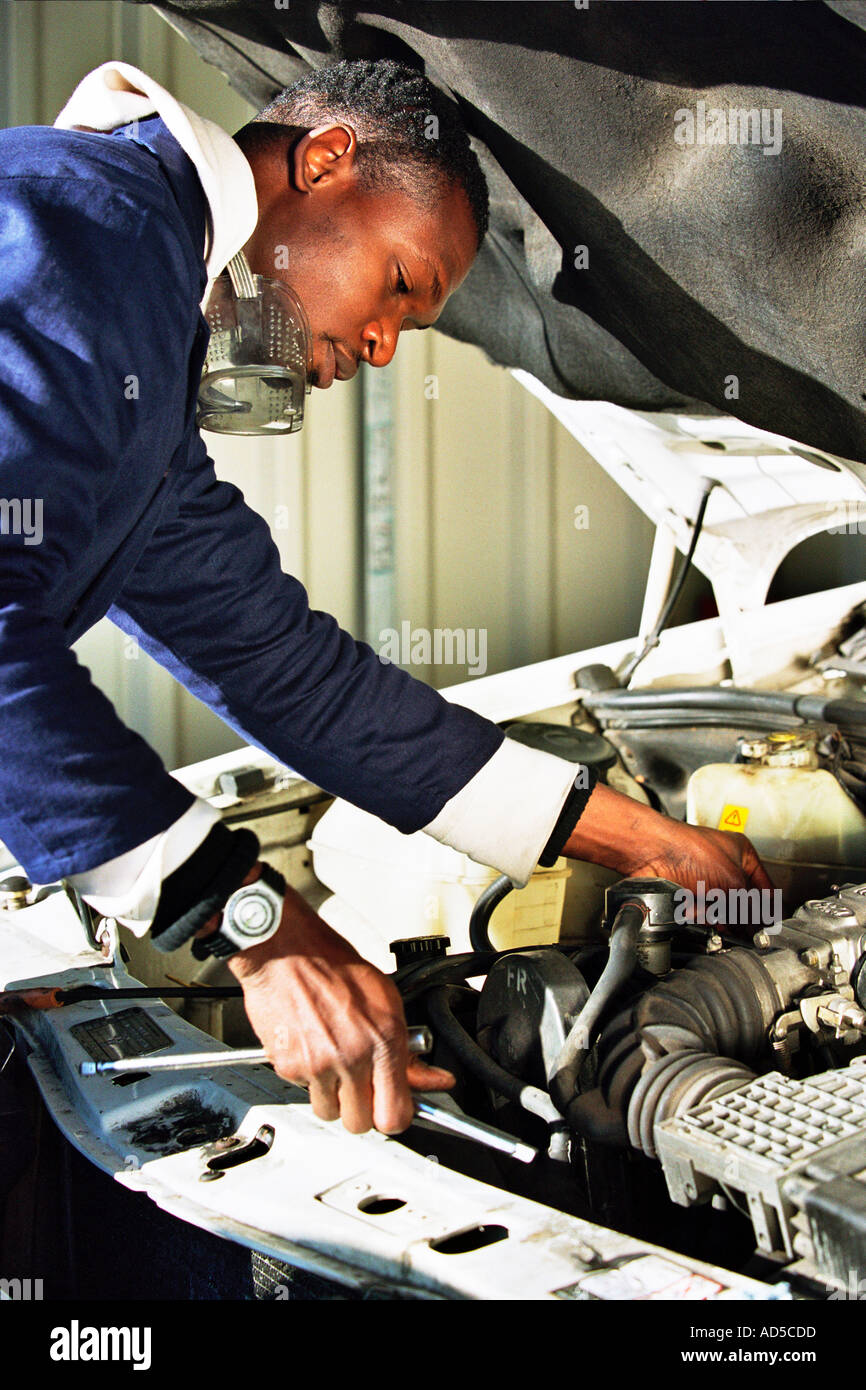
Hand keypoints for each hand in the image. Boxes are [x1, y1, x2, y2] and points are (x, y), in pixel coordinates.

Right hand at [226, 881, 453, 1133]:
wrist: (287, 951)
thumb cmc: (335, 967)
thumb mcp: (388, 1001)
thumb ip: (409, 1050)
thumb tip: (434, 1080)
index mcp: (383, 1039)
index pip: (395, 1115)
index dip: (394, 1115)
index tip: (392, 1106)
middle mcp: (351, 1056)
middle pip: (359, 1124)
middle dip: (360, 1108)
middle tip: (359, 1082)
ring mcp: (317, 1064)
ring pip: (328, 1112)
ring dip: (332, 1096)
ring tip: (333, 1061)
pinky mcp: (288, 1066)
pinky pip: (302, 1090)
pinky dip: (307, 1076)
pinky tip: (312, 1047)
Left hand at [563, 782, 772, 918]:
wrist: (650, 854)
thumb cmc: (687, 851)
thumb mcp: (733, 883)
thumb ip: (749, 909)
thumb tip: (758, 930)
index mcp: (742, 854)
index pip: (766, 888)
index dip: (769, 910)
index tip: (770, 930)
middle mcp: (723, 866)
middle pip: (742, 903)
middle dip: (741, 916)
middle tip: (745, 930)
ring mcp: (704, 880)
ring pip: (720, 912)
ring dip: (718, 918)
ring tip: (716, 918)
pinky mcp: (686, 894)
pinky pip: (701, 915)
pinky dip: (700, 918)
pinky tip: (696, 914)